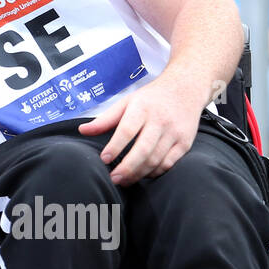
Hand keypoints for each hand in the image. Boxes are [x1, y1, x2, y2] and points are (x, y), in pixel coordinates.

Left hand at [77, 72, 203, 185]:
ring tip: (125, 180)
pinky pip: (169, 163)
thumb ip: (105, 119)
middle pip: (143, 149)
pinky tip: (143, 174)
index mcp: (142, 109)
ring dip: (139, 173)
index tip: (104, 159)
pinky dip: (155, 172)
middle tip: (114, 178)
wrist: (185, 88)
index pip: (127, 130)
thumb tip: (83, 130)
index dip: (115, 146)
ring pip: (156, 159)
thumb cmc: (151, 98)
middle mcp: (160, 121)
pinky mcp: (185, 143)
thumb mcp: (126, 102)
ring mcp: (174, 133)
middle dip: (127, 167)